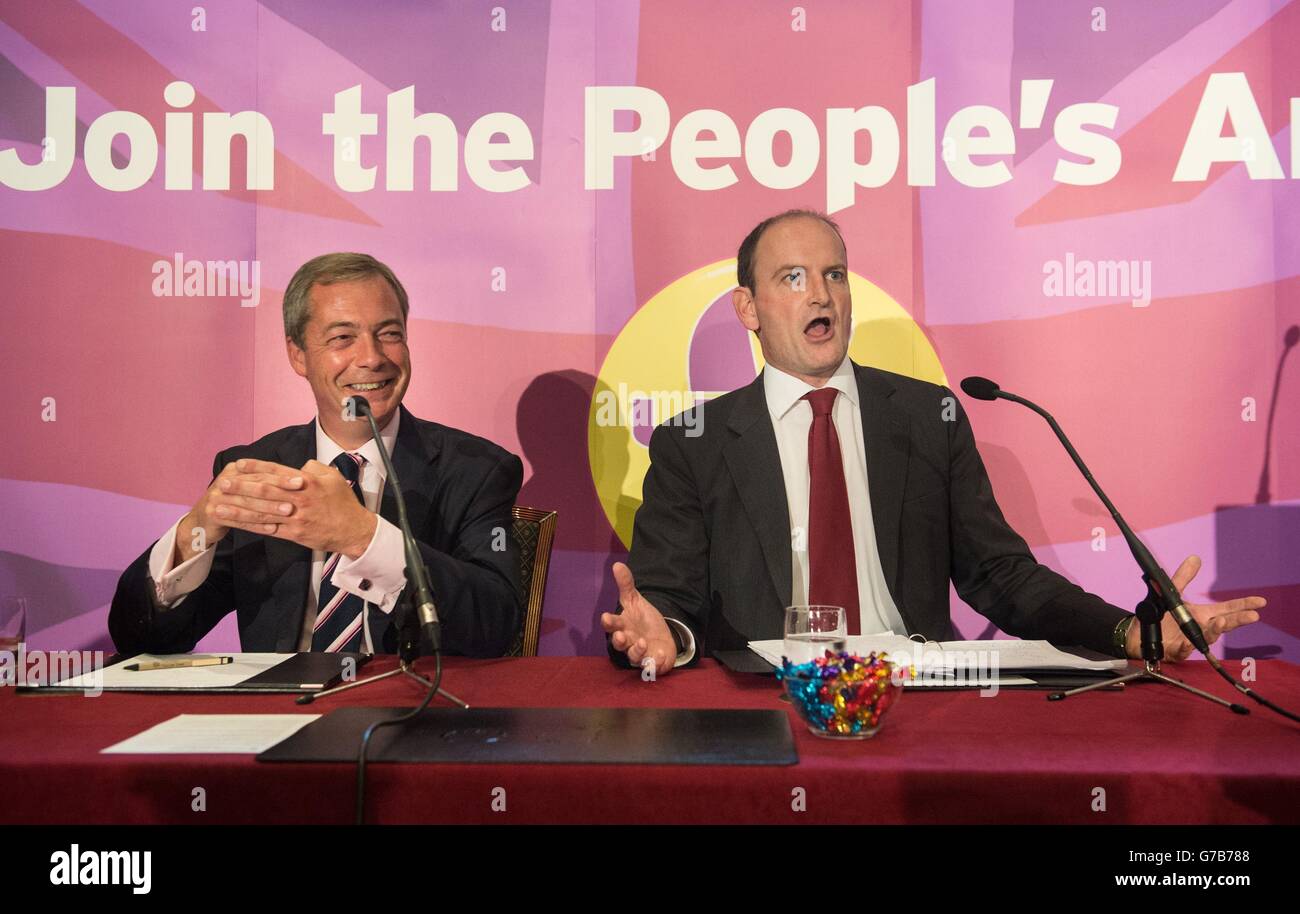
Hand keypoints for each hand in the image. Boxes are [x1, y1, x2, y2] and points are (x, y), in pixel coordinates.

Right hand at [174, 460, 304, 563]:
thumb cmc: (234, 502)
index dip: (281, 476)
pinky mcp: (213, 514)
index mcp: (234, 470)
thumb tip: (298, 471)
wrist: (203, 521)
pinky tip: (274, 529)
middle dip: (278, 491)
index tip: (301, 480)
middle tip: (298, 494)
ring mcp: (216, 497)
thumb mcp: (246, 486)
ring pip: (249, 504)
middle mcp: (224, 480)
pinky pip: (240, 521)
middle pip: (255, 486)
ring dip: (270, 508)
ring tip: (289, 512)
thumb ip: (266, 479)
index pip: (261, 472)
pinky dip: (258, 525)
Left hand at [213, 458, 376, 557]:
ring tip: (219, 505)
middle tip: (222, 483)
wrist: (354, 530)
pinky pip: (267, 529)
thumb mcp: (334, 478)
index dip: (257, 467)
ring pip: (262, 511)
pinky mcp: (293, 534)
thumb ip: (315, 468)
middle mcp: (299, 499)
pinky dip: (249, 525)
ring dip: (238, 508)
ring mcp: (295, 517)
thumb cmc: (344, 503)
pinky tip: (235, 522)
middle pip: (265, 491)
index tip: (239, 464)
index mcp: (308, 482)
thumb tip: (300, 465)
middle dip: (241, 487)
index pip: (277, 472)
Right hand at [600, 562, 678, 675]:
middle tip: (621, 636)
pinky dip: (655, 663)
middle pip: (620, 644)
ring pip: (634, 657)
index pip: (612, 625)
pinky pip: (652, 667)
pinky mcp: (653, 663)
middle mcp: (628, 642)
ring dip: (637, 651)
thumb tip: (617, 564)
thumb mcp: (635, 600)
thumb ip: (626, 585)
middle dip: (619, 641)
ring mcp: (640, 654)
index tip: (606, 617)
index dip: (609, 622)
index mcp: (623, 626)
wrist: (660, 636)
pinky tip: (659, 655)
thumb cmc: (642, 619)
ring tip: (642, 642)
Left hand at [1125, 555, 1264, 661]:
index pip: (1227, 610)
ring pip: (1206, 638)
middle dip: (1238, 620)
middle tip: (1252, 616)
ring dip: (1214, 631)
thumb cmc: (1160, 617)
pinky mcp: (1175, 651)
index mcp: (1202, 615)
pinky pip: (1182, 650)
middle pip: (1223, 625)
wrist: (1139, 634)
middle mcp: (1200, 628)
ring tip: (1221, 622)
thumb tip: (1194, 558)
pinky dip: (1186, 646)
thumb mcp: (1171, 594)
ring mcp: (1190, 641)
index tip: (1260, 602)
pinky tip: (1187, 643)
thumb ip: (1183, 578)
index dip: (1243, 605)